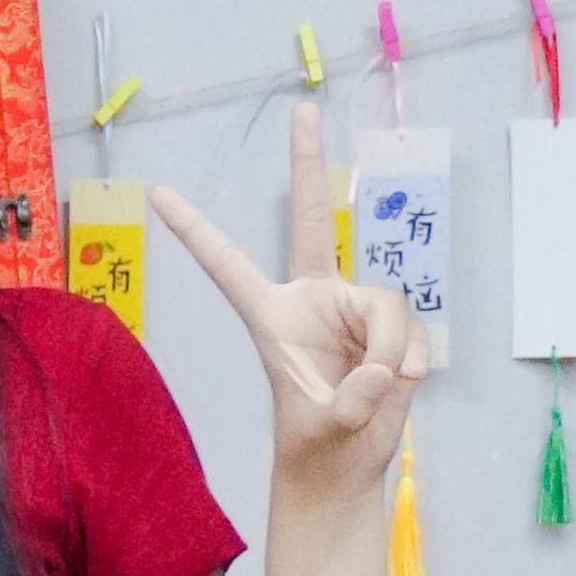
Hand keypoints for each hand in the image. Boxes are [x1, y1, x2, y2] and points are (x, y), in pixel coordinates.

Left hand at [153, 101, 421, 500]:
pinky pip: (414, 327)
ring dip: (392, 348)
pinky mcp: (391, 323)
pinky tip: (406, 382)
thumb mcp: (324, 428)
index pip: (227, 265)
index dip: (195, 231)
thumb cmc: (315, 445)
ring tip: (383, 385)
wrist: (346, 466)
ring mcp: (354, 305)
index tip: (159, 194)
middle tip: (303, 108)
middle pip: (310, 220)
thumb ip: (352, 402)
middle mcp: (312, 297)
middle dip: (309, 164)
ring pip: (386, 300)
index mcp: (270, 315)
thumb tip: (388, 371)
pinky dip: (415, 358)